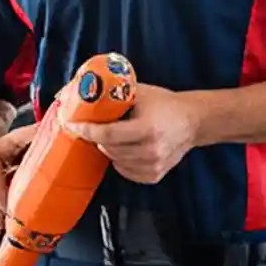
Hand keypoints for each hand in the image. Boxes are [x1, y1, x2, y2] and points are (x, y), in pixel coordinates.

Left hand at [64, 84, 198, 184]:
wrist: (193, 121)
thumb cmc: (164, 104)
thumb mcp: (139, 92)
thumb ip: (112, 92)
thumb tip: (78, 91)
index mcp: (147, 128)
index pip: (108, 135)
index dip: (87, 131)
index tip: (72, 124)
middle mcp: (151, 150)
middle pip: (108, 149)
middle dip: (97, 138)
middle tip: (93, 127)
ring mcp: (153, 165)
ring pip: (115, 161)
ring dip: (108, 148)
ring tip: (114, 135)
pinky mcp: (154, 175)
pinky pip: (125, 171)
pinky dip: (119, 160)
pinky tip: (125, 148)